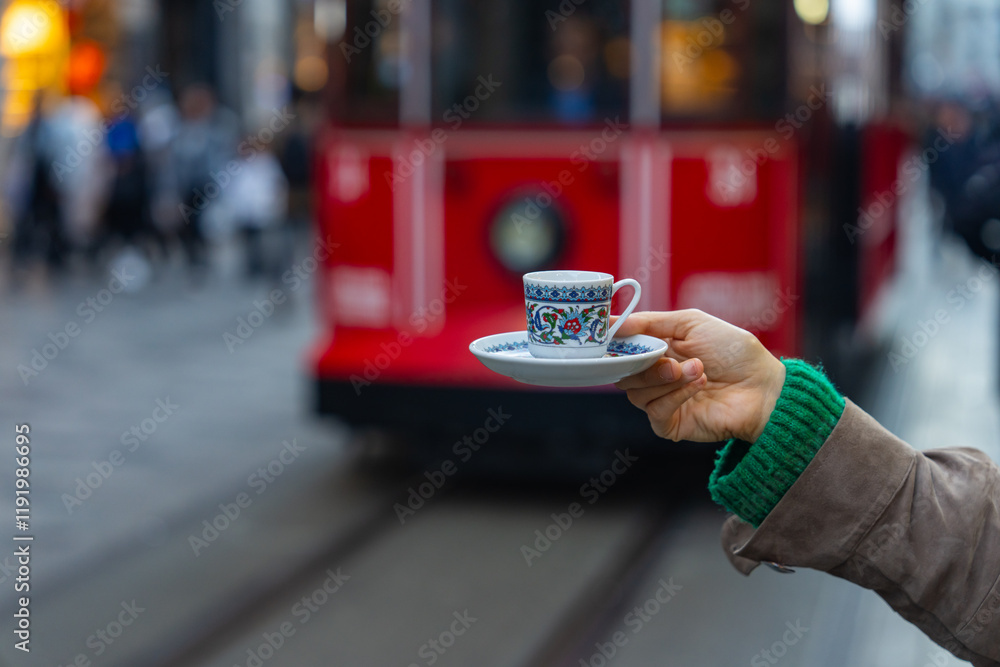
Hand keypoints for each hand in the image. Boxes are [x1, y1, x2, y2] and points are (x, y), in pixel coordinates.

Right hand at [613, 310, 785, 442]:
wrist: (762, 386)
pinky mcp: (669, 424)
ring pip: (635, 392)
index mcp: (657, 351)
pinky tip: (699, 385)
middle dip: (644, 363)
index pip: (622, 349)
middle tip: (672, 360)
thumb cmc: (734, 352)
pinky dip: (675, 395)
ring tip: (698, 370)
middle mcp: (655, 377)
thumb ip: (651, 321)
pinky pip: (654, 410)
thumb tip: (613, 323)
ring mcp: (661, 401)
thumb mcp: (692, 322)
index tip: (608, 334)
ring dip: (666, 379)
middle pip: (623, 373)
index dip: (614, 343)